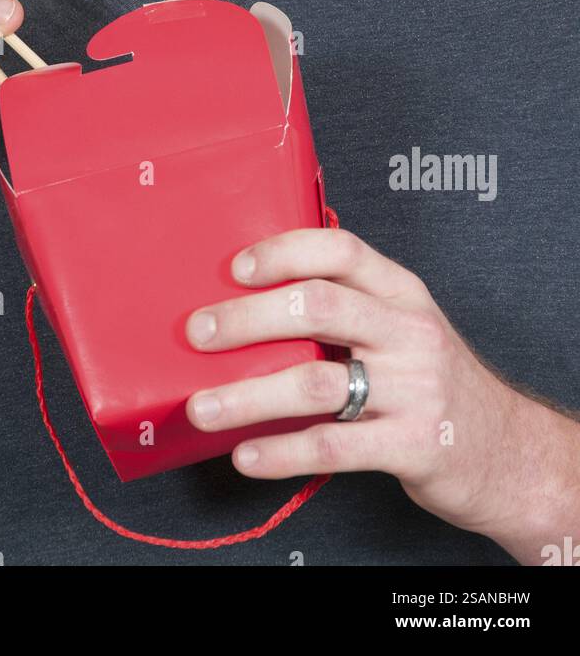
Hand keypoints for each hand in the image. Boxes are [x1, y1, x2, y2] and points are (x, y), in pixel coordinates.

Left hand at [184, 225, 520, 539]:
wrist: (508, 452)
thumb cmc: (432, 381)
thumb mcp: (402, 327)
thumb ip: (347, 307)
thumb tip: (247, 298)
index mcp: (402, 292)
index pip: (341, 250)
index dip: (285, 252)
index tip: (236, 267)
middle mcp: (409, 332)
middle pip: (318, 307)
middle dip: (247, 318)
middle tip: (198, 333)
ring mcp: (414, 388)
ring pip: (315, 381)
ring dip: (247, 395)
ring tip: (202, 407)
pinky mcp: (412, 445)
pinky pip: (333, 446)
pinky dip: (280, 452)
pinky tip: (246, 456)